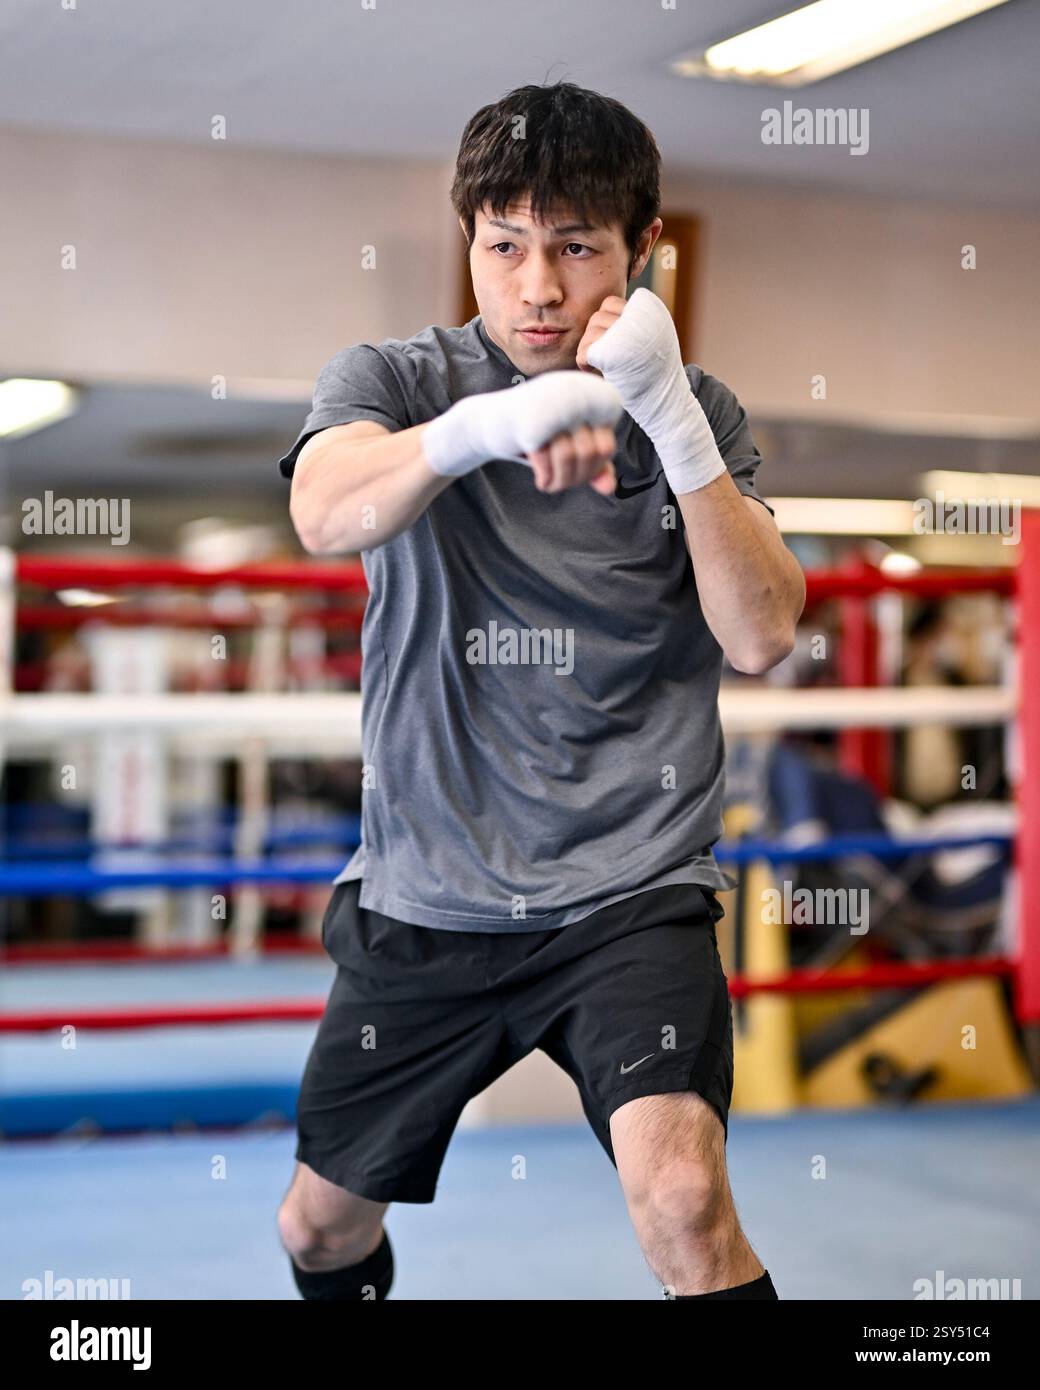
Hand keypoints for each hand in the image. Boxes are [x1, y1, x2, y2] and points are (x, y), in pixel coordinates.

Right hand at [422, 370, 621, 485]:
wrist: (487, 422)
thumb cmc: (534, 436)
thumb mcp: (566, 450)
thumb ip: (592, 465)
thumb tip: (609, 489)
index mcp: (584, 400)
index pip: (606, 446)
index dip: (595, 468)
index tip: (578, 473)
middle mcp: (570, 397)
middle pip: (590, 452)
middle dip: (577, 478)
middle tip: (560, 481)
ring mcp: (550, 407)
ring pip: (572, 456)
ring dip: (562, 482)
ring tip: (551, 482)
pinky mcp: (529, 423)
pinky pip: (549, 462)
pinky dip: (547, 479)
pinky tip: (541, 480)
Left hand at [584, 288, 726, 496]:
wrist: (668, 404)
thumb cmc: (657, 376)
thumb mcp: (654, 340)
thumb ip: (634, 325)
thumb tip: (605, 315)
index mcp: (651, 312)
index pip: (611, 303)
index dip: (605, 323)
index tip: (609, 343)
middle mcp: (641, 319)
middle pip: (597, 317)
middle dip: (593, 337)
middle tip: (600, 357)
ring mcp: (628, 336)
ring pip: (589, 332)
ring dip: (587, 348)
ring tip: (596, 365)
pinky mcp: (614, 355)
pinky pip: (586, 350)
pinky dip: (584, 361)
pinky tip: (591, 369)